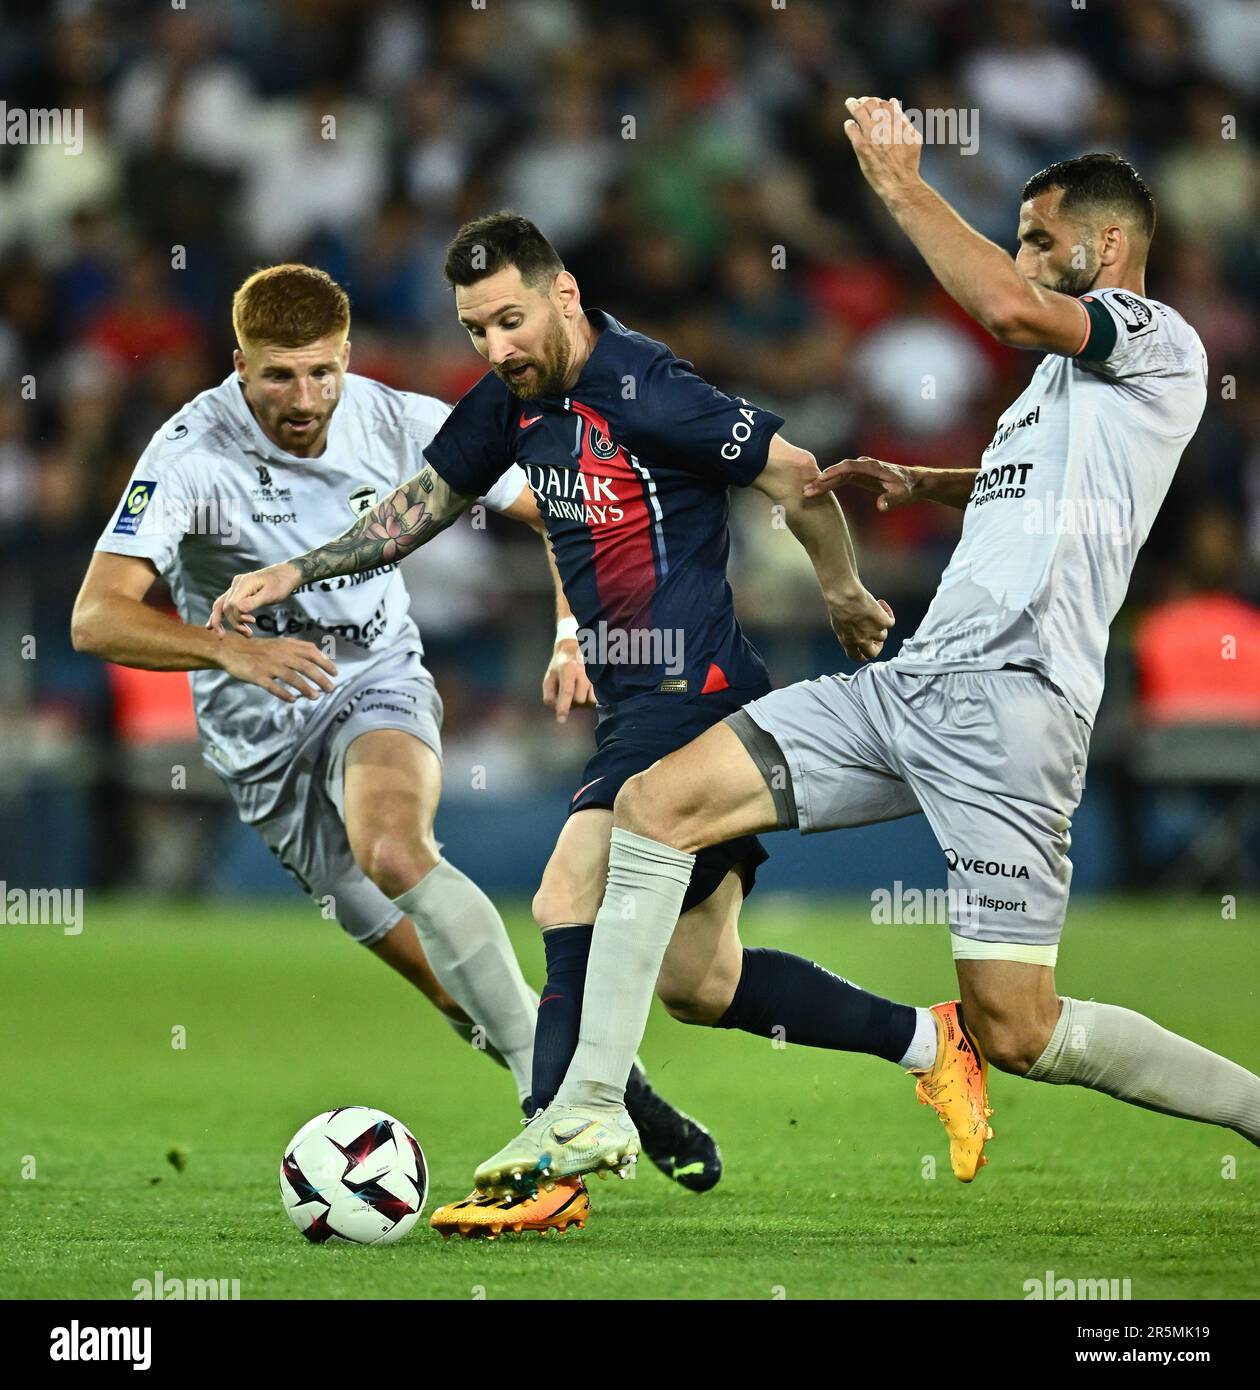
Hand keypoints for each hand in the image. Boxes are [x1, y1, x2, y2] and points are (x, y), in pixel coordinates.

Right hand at [207, 561, 300, 635]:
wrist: (287, 574)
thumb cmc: (281, 584)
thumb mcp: (270, 595)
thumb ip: (253, 602)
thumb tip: (238, 610)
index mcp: (244, 583)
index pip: (232, 604)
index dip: (239, 617)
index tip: (253, 622)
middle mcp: (236, 584)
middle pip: (226, 607)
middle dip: (234, 622)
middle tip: (248, 634)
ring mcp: (236, 587)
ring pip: (222, 606)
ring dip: (226, 622)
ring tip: (227, 636)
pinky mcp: (239, 591)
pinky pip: (225, 604)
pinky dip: (220, 615)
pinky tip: (212, 626)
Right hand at [216, 633, 337, 703]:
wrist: (233, 650)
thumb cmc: (260, 649)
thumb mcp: (280, 643)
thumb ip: (297, 648)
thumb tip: (319, 655)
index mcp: (287, 646)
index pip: (311, 652)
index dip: (325, 662)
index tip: (335, 673)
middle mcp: (280, 654)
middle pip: (305, 666)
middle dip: (320, 678)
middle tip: (331, 689)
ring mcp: (269, 665)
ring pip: (291, 677)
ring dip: (305, 688)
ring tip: (316, 697)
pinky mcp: (258, 675)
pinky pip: (273, 686)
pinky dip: (284, 693)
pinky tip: (293, 700)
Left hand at [542, 638, 594, 722]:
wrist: (575, 648)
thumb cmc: (560, 666)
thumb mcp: (550, 677)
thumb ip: (549, 695)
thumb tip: (557, 708)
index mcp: (568, 669)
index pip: (566, 691)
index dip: (564, 707)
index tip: (561, 720)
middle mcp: (584, 672)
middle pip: (580, 699)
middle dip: (573, 703)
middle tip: (568, 695)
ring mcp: (595, 675)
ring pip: (591, 701)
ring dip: (583, 702)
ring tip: (578, 693)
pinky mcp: (602, 680)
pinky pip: (598, 698)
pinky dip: (590, 700)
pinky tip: (586, 692)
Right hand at [806, 456, 919, 511]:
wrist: (911, 482)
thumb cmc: (907, 487)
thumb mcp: (902, 495)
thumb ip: (891, 500)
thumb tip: (880, 506)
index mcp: (872, 467)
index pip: (849, 467)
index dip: (835, 472)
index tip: (821, 479)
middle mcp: (863, 465)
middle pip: (839, 471)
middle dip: (823, 480)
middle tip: (807, 490)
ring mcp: (859, 470)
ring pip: (837, 475)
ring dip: (822, 483)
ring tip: (807, 492)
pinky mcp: (857, 476)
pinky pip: (840, 479)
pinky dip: (829, 484)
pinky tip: (817, 491)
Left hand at [828, 588, 894, 661]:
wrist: (844, 596)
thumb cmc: (838, 604)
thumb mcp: (839, 623)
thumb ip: (847, 630)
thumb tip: (853, 629)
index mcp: (847, 641)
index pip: (856, 657)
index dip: (863, 654)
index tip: (865, 645)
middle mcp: (861, 640)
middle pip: (873, 653)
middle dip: (876, 645)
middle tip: (876, 632)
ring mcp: (873, 633)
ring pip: (883, 635)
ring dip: (880, 625)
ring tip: (874, 611)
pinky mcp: (883, 623)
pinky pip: (891, 622)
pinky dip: (888, 613)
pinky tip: (881, 604)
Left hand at [843, 95, 923, 202]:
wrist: (900, 182)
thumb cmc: (908, 163)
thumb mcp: (914, 137)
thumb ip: (904, 119)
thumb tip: (893, 101)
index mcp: (898, 122)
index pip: (885, 103)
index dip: (878, 101)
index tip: (874, 104)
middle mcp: (885, 125)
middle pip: (871, 103)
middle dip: (864, 100)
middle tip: (858, 101)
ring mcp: (872, 134)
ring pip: (859, 110)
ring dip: (853, 105)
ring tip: (850, 103)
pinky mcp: (861, 146)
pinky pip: (851, 127)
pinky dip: (849, 124)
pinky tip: (850, 125)